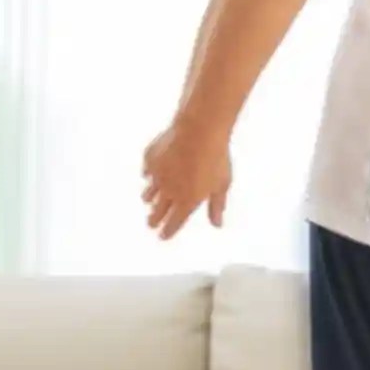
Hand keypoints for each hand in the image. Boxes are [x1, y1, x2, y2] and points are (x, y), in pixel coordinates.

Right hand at [141, 121, 231, 239]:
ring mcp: (157, 176)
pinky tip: (148, 174)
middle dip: (154, 220)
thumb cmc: (215, 158)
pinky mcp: (150, 159)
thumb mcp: (221, 185)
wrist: (198, 132)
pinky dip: (148, 175)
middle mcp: (168, 193)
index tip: (163, 236)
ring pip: (149, 193)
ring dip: (149, 199)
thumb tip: (217, 224)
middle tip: (151, 224)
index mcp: (187, 202)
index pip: (174, 224)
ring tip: (148, 201)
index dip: (168, 232)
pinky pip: (147, 172)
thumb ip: (216, 206)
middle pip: (157, 212)